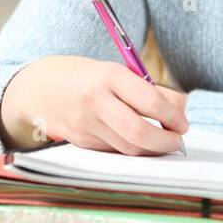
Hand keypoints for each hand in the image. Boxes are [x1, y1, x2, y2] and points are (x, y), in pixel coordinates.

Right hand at [0, 55, 189, 154]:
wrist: (39, 88)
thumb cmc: (87, 77)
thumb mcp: (115, 70)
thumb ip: (148, 89)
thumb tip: (180, 110)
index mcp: (108, 75)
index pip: (150, 101)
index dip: (173, 116)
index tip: (182, 122)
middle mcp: (95, 101)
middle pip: (140, 133)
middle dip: (166, 142)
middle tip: (177, 140)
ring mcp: (86, 124)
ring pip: (129, 149)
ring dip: (152, 150)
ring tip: (162, 142)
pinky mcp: (81, 142)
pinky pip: (115, 151)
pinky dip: (132, 150)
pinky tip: (138, 143)